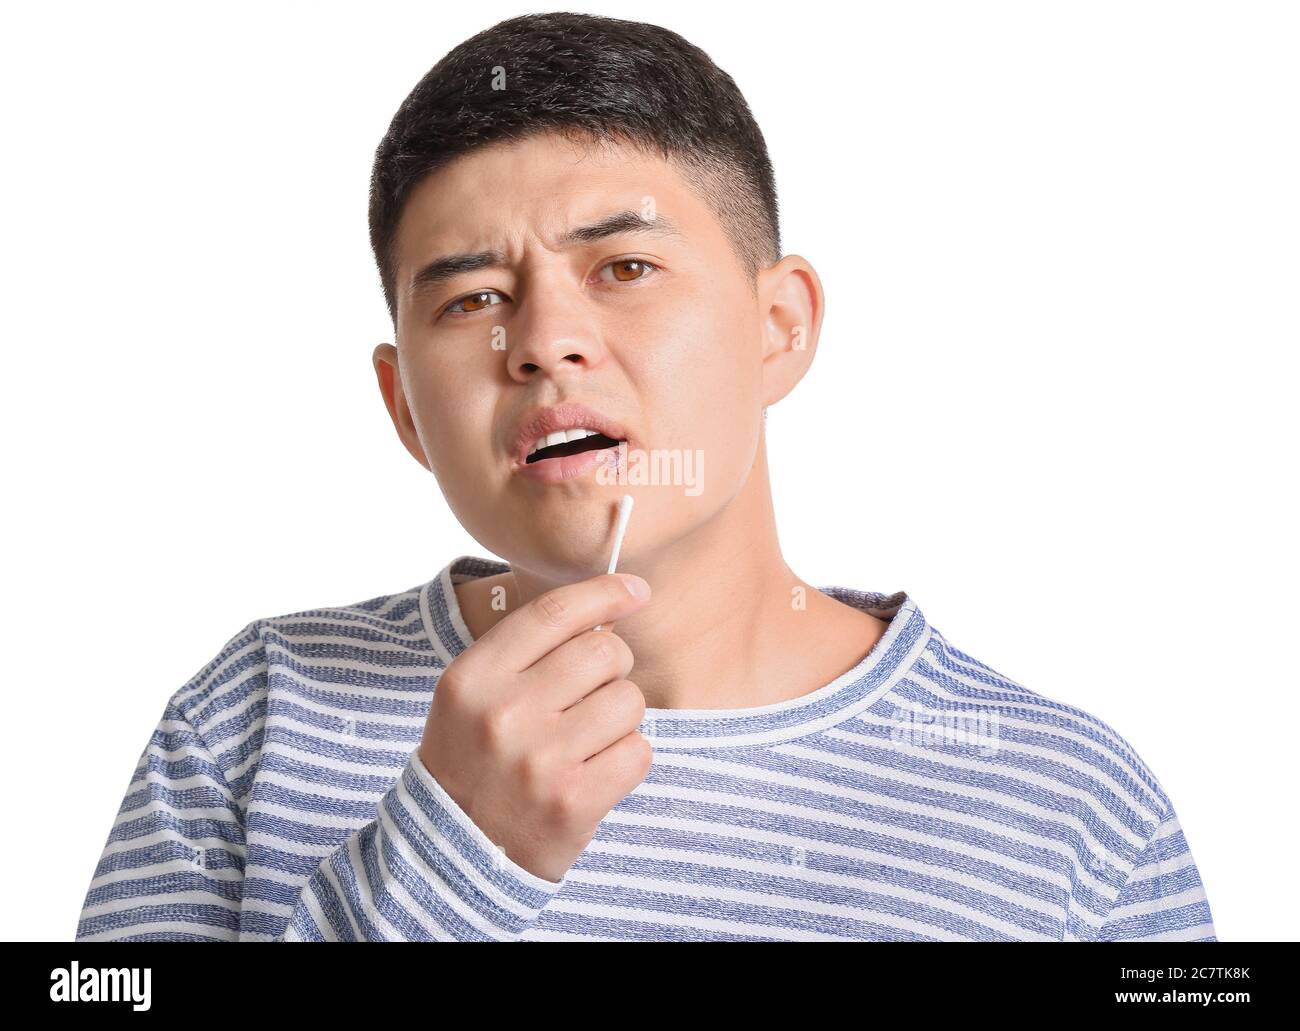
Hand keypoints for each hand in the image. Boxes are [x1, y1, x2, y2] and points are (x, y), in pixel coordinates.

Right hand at [418, 572, 652, 882]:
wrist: (453, 855)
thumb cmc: (474, 761)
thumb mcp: (472, 695)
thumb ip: (528, 650)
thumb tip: (608, 607)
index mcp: (473, 678)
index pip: (554, 613)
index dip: (605, 593)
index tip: (636, 591)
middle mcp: (504, 714)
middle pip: (604, 651)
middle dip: (612, 668)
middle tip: (591, 695)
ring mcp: (540, 760)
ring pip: (628, 701)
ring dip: (621, 717)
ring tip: (588, 740)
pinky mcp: (574, 802)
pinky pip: (639, 751)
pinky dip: (628, 758)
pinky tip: (596, 771)